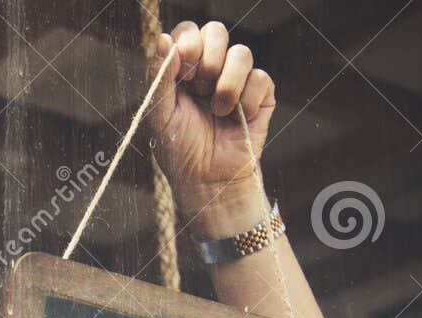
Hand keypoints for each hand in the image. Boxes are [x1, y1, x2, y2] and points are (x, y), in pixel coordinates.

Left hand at [144, 20, 275, 235]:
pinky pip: (260, 78)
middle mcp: (211, 69)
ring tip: (217, 111)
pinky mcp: (261, 95)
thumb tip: (162, 39)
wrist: (209, 182)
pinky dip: (246, 101)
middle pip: (216, 30)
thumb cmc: (180, 151)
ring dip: (226, 84)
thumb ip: (160, 77)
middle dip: (208, 58)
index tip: (184, 69)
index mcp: (184, 70)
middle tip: (199, 88)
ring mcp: (238, 80)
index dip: (188, 42)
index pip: (188, 31)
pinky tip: (237, 119)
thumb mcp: (160, 116)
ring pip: (242, 52)